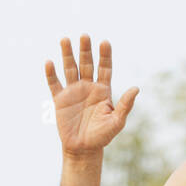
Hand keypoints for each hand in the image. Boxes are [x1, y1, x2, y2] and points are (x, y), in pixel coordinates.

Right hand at [45, 35, 139, 158]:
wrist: (83, 149)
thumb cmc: (102, 136)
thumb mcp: (117, 122)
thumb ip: (125, 105)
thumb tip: (136, 88)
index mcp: (102, 90)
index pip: (104, 67)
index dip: (105, 55)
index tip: (105, 42)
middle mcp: (88, 87)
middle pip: (87, 63)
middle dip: (85, 50)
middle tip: (84, 36)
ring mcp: (73, 92)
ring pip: (70, 68)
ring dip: (67, 54)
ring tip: (65, 39)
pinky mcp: (60, 100)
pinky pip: (54, 84)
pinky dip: (51, 74)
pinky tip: (50, 62)